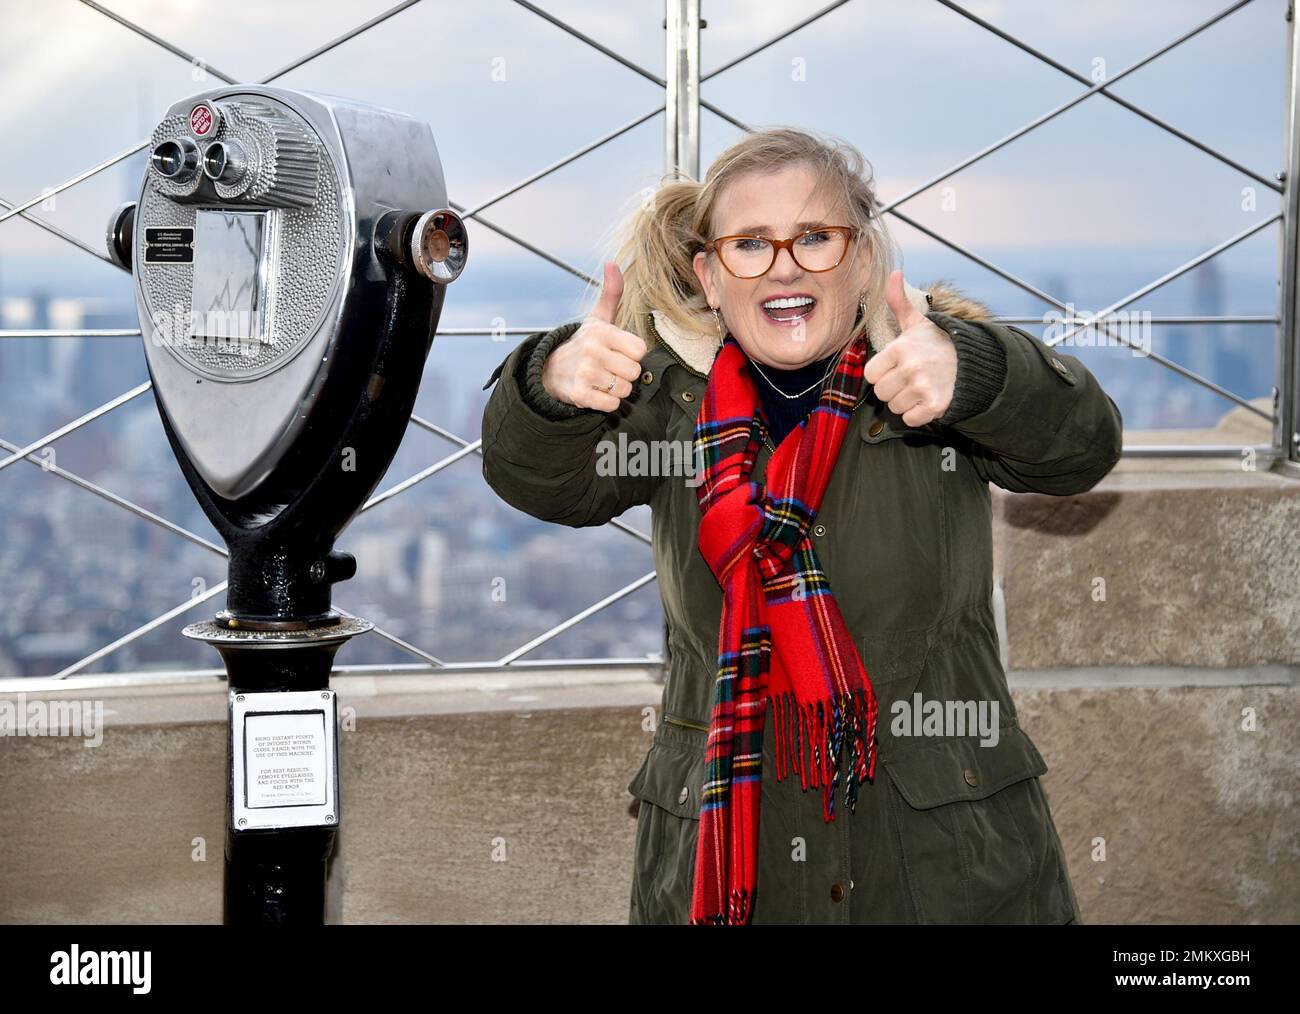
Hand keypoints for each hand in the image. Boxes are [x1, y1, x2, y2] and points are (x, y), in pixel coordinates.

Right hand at [542, 261, 648, 412]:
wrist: (551, 370)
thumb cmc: (585, 343)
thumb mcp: (598, 318)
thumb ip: (611, 293)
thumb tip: (612, 263)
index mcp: (602, 331)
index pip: (640, 350)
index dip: (632, 354)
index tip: (617, 351)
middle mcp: (593, 350)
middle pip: (634, 372)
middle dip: (625, 374)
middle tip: (609, 368)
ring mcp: (585, 373)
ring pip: (625, 390)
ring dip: (616, 389)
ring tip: (601, 379)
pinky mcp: (580, 395)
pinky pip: (612, 405)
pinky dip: (607, 402)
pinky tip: (595, 392)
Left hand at [863, 269, 957, 426]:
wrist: (974, 362)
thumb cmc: (939, 343)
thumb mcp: (917, 322)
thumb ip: (898, 301)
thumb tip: (893, 273)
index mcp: (901, 348)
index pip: (871, 374)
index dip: (881, 373)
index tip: (895, 368)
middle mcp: (911, 367)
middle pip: (881, 393)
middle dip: (893, 389)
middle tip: (909, 379)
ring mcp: (924, 387)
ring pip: (895, 408)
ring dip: (905, 402)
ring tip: (920, 388)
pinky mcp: (935, 406)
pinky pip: (910, 420)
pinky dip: (917, 414)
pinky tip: (927, 399)